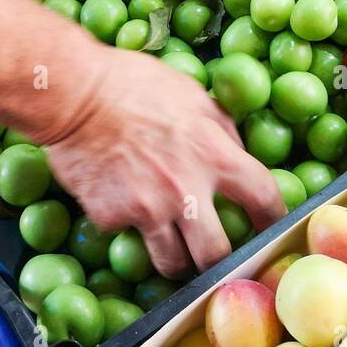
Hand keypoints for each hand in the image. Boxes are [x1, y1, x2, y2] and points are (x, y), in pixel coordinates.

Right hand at [43, 48, 284, 277]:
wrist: (74, 92)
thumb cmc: (135, 83)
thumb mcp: (193, 95)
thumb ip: (221, 130)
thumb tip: (236, 153)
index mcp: (214, 156)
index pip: (263, 198)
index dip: (273, 219)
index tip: (271, 230)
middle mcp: (186, 191)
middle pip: (218, 255)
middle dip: (220, 263)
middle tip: (216, 258)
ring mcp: (147, 210)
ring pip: (173, 263)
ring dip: (176, 259)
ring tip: (172, 247)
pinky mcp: (111, 218)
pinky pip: (128, 235)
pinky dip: (129, 226)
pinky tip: (122, 203)